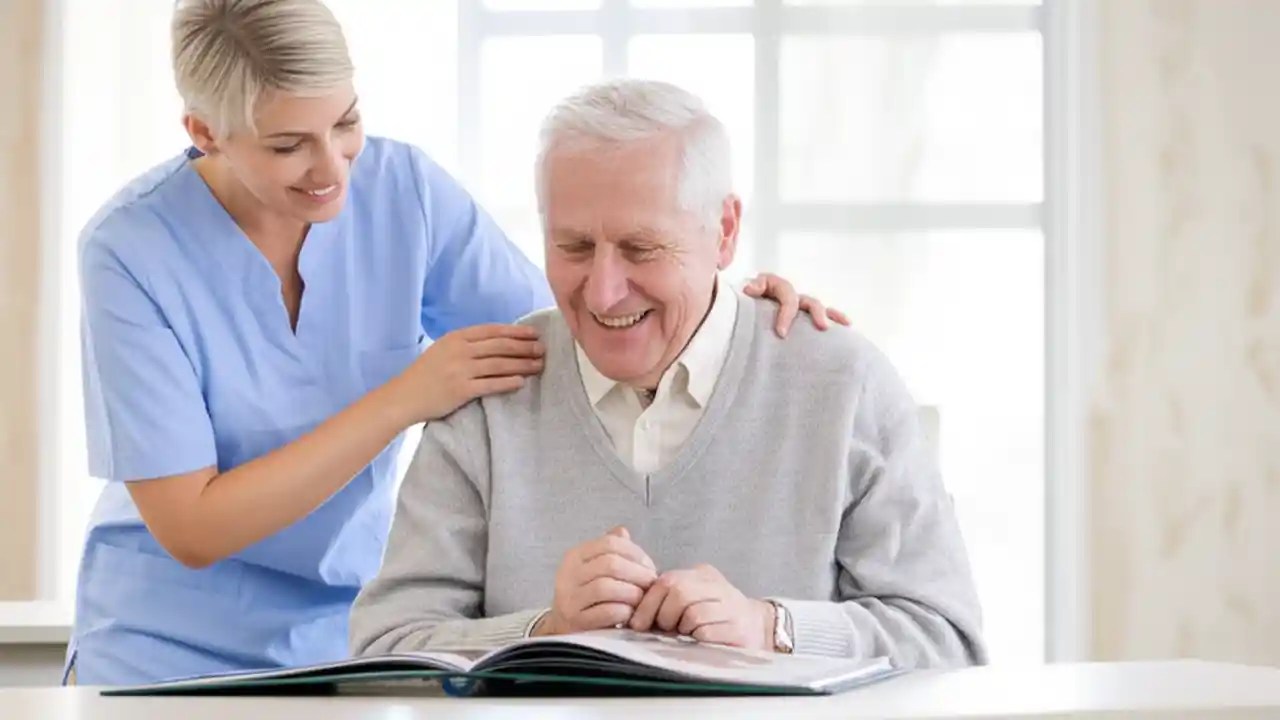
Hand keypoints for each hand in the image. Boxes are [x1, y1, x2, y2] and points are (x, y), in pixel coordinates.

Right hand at [388, 324, 543, 423]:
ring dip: (522, 364)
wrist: (403, 396)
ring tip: (539, 365)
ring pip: (499, 364)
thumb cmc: (425, 374)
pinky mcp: (461, 390)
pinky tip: (521, 382)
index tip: (534, 333)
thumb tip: (498, 342)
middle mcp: (459, 350)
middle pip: (500, 346)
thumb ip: (466, 344)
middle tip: (542, 349)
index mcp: (456, 337)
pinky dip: (508, 382)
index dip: (516, 331)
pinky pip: (491, 384)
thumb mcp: (443, 349)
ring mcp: (460, 370)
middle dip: (525, 347)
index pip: (493, 330)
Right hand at [533, 527, 657, 636]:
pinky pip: (606, 612)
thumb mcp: (596, 569)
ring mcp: (569, 599)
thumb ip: (611, 550)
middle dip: (638, 573)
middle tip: (651, 584)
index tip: (649, 566)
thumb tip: (623, 531)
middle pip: (610, 564)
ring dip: (632, 593)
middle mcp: (568, 575)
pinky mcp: (576, 622)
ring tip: (642, 599)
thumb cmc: (589, 596)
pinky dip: (624, 611)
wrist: (566, 629)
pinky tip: (630, 614)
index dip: (635, 553)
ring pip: (606, 587)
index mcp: (575, 556)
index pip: (610, 543)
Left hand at [629, 563, 773, 650]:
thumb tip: (635, 616)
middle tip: (665, 629)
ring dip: (682, 628)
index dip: (647, 603)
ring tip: (686, 634)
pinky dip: (697, 638)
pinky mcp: (738, 628)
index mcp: (701, 575)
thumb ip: (668, 600)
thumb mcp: (693, 600)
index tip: (637, 623)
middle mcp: (716, 585)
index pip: (666, 580)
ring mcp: (730, 605)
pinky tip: (700, 640)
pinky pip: (706, 631)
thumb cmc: (716, 618)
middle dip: (663, 615)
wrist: (759, 628)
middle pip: (678, 592)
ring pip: (692, 612)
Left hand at [742, 272, 850, 337]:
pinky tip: (847, 325)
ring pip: (817, 307)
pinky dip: (834, 318)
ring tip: (840, 325)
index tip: (782, 333)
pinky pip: (821, 316)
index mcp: (771, 285)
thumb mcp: (736, 298)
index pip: (786, 294)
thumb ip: (746, 292)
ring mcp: (795, 305)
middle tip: (822, 327)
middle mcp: (787, 294)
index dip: (787, 312)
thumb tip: (749, 289)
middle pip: (806, 300)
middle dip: (815, 313)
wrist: (732, 311)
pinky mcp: (801, 317)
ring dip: (828, 315)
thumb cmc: (734, 306)